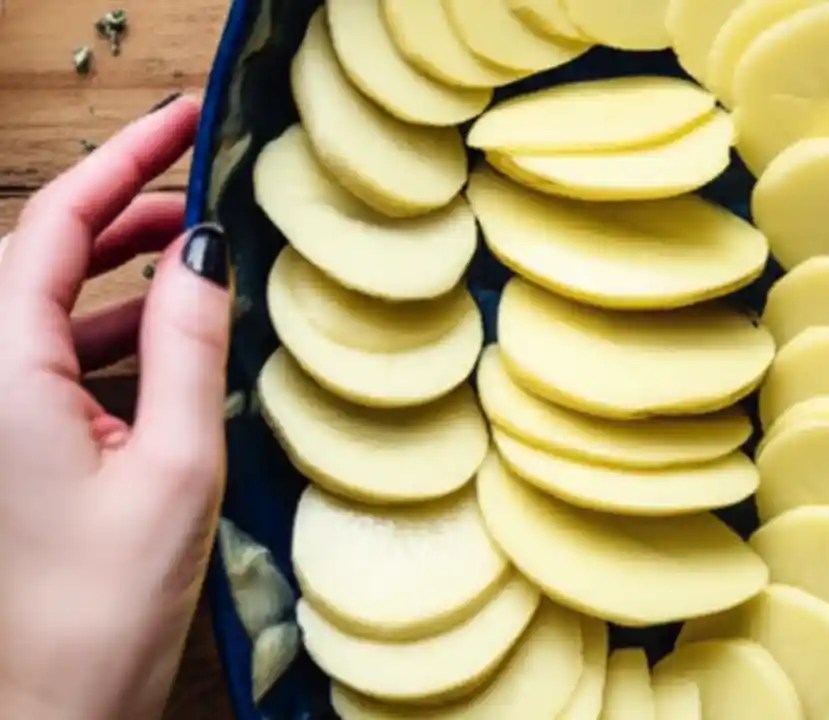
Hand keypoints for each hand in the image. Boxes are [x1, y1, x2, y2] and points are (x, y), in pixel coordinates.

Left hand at [0, 99, 230, 717]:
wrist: (44, 711)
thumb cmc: (100, 609)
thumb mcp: (174, 465)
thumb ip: (190, 346)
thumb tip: (207, 252)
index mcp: (2, 370)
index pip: (56, 223)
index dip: (125, 158)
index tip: (186, 121)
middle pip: (48, 253)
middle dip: (127, 206)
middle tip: (203, 177)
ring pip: (56, 304)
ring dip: (125, 269)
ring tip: (198, 248)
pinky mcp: (15, 444)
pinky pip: (60, 356)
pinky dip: (118, 329)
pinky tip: (175, 336)